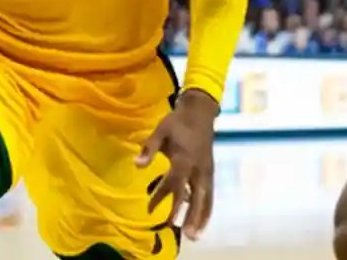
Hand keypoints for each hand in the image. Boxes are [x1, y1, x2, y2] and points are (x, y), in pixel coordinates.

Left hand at [135, 88, 217, 240]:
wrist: (200, 112)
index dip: (166, 198)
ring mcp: (206, 170)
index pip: (176, 182)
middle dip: (191, 216)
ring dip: (201, 216)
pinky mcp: (209, 171)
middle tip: (186, 235)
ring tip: (195, 235)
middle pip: (197, 196)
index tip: (154, 211)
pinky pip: (209, 193)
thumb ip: (149, 148)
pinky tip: (200, 221)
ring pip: (206, 197)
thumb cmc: (177, 121)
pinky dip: (206, 208)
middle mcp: (198, 167)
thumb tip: (137, 165)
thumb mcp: (160, 130)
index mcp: (185, 157)